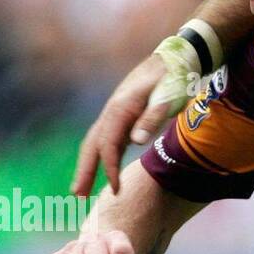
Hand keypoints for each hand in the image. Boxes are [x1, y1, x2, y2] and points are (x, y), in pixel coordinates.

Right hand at [73, 53, 186, 195]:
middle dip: (84, 170)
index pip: (108, 144)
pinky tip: (105, 169)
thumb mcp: (168, 96)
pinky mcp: (125, 116)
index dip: (110, 168)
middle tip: (77, 195)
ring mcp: (117, 114)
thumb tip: (135, 141)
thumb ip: (152, 117)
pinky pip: (109, 139)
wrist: (176, 59)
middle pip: (92, 145)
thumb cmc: (174, 77)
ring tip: (82, 189)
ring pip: (97, 143)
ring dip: (90, 165)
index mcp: (121, 108)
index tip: (116, 189)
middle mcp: (113, 112)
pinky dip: (104, 155)